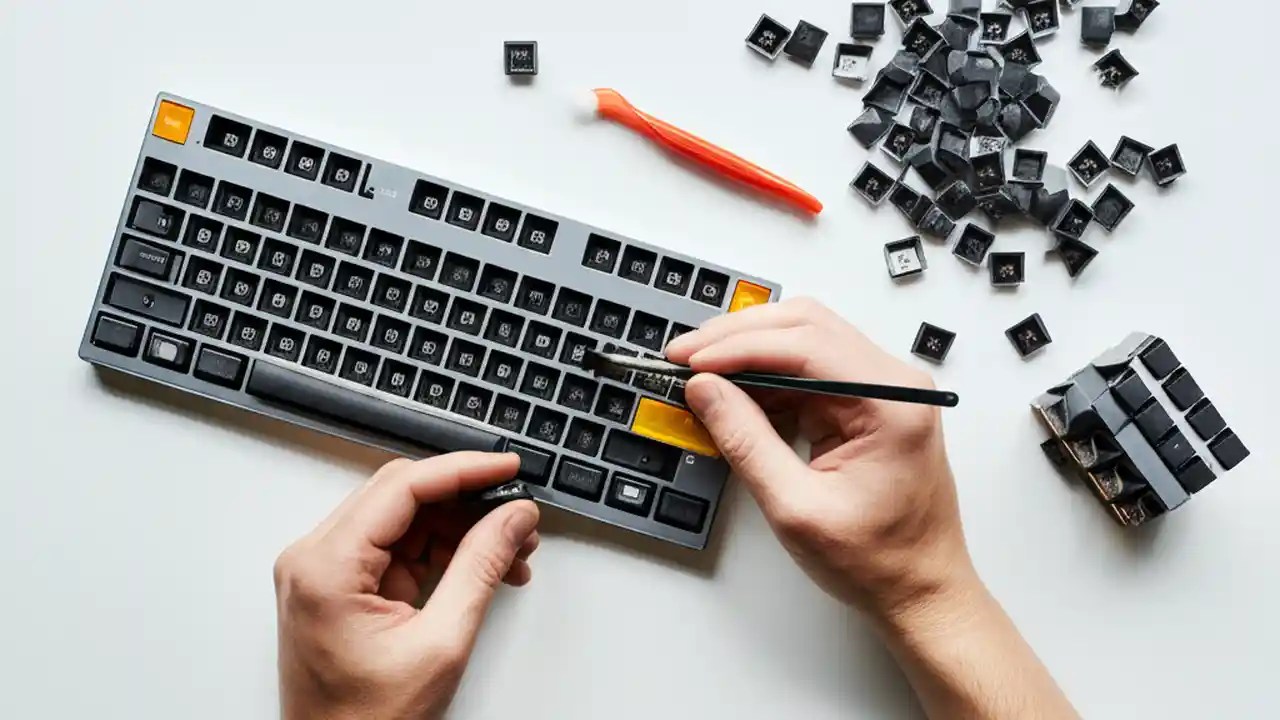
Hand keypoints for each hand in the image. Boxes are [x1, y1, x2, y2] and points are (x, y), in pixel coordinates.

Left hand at [274, 452, 539, 719]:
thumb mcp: (440, 643)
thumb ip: (479, 568)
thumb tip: (510, 518)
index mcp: (325, 567)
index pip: (402, 487)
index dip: (463, 471)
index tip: (506, 468)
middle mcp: (315, 559)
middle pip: (403, 497)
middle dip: (467, 502)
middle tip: (517, 514)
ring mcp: (325, 572)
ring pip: (405, 520)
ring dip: (460, 528)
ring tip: (511, 549)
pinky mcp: (341, 587)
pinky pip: (398, 548)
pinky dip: (443, 552)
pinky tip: (484, 565)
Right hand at [666, 298, 973, 617]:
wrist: (920, 591)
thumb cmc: (879, 561)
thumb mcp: (796, 507)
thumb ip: (746, 441)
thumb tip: (706, 390)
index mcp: (892, 403)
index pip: (806, 345)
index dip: (739, 345)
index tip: (691, 359)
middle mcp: (895, 384)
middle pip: (806, 326)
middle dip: (739, 336)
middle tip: (686, 355)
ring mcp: (883, 391)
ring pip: (805, 342)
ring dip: (750, 352)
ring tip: (701, 373)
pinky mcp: (867, 405)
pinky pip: (809, 372)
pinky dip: (766, 378)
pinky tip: (733, 393)